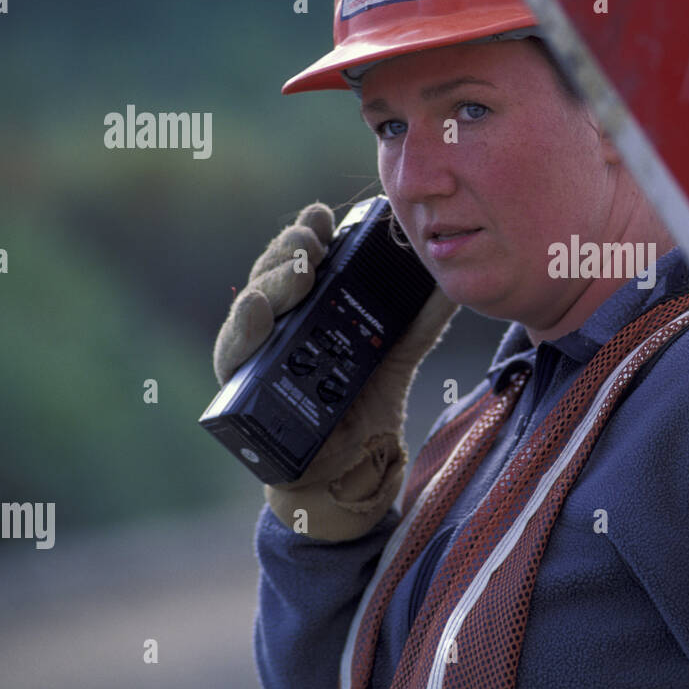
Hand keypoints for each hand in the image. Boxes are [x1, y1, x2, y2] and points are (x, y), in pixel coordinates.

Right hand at [213, 202, 456, 540]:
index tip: (324, 215)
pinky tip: (259, 306)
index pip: (299, 261)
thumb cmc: (363, 406)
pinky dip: (244, 328)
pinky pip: (234, 355)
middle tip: (314, 238)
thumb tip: (454, 277)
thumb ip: (423, 316)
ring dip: (274, 279)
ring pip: (253, 307)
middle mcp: (277, 328)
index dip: (308, 235)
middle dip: (290, 251)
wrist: (351, 473)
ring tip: (299, 266)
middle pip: (273, 277)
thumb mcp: (398, 352)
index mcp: (308, 310)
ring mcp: (257, 357)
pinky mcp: (243, 391)